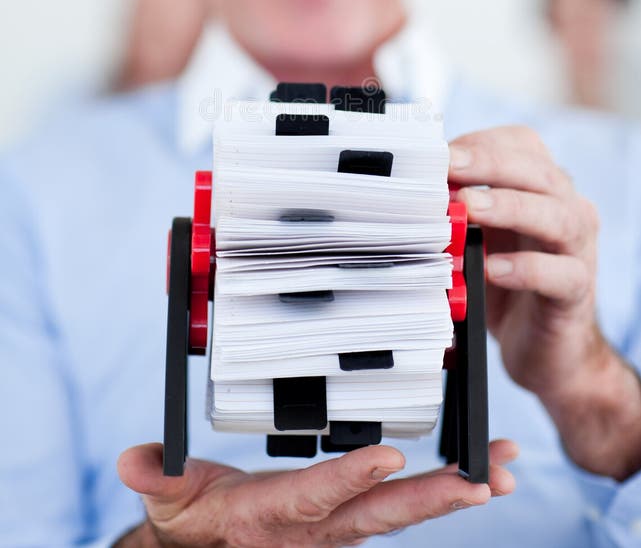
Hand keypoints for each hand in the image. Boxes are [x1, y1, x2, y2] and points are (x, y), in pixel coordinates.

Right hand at [117, 439, 516, 546]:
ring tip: (503, 470)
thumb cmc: (196, 524)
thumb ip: (159, 479)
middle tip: (488, 477)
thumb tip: (136, 460)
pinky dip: (445, 490)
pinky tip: (480, 474)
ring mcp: (341, 528)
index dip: (351, 478)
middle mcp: (319, 529)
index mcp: (274, 518)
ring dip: (457, 490)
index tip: (388, 455)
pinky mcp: (353, 520)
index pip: (318, 497)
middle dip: (438, 496)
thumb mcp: (170, 502)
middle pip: (385, 513)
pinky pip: (404, 505)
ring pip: (405, 510)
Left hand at [450, 125, 640, 479]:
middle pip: (539, 173)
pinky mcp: (577, 292)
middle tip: (450, 167)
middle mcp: (567, 209)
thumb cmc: (506, 282)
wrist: (546, 348)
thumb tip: (412, 187)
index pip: (521, 145)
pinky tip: (494, 269)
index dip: (481, 143)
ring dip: (511, 207)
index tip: (441, 152)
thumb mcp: (476, 235)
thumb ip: (456, 208)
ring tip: (471, 208)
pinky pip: (563, 274)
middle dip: (490, 164)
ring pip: (559, 216)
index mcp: (542, 186)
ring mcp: (578, 250)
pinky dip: (528, 269)